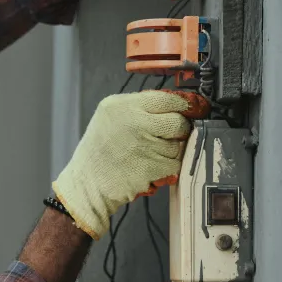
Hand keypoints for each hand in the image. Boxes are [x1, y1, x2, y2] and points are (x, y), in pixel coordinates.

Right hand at [52, 90, 208, 239]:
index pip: (167, 98)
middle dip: (180, 130)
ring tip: (151, 154)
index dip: (186, 104)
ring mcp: (145, 146)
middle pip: (178, 121)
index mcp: (122, 106)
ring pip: (179, 145)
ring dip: (172, 151)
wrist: (87, 184)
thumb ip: (139, 107)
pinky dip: (169, 167)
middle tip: (170, 136)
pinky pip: (176, 164)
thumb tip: (176, 105)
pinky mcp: (153, 167)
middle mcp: (134, 122)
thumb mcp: (110, 116)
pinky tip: (152, 167)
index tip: (195, 108)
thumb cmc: (98, 152)